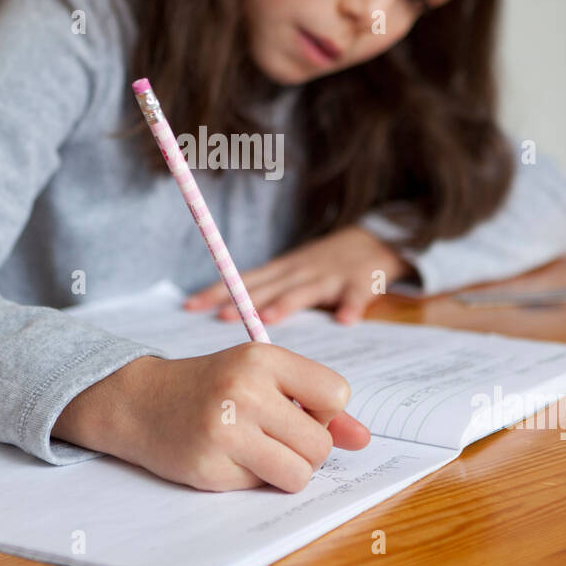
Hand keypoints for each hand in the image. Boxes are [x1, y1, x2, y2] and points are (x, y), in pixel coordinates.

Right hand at [57, 345, 370, 492]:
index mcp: (262, 357)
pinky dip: (253, 479)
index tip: (298, 408)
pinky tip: (228, 457)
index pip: (336, 394)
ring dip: (286, 469)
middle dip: (306, 447)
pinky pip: (262, 487)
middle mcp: (244, 390)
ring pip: (300, 473)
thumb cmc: (211, 386)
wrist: (140, 400)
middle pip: (321, 443)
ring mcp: (225, 431)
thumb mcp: (261, 377)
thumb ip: (315, 404)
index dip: (325, 410)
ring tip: (257, 449)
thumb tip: (363, 438)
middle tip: (274, 434)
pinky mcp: (210, 467)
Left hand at [183, 224, 413, 324]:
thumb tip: (228, 324)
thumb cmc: (325, 265)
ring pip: (306, 290)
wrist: (376, 241)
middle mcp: (300, 272)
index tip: (190, 306)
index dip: (216, 292)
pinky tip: (345, 320)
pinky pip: (357, 294)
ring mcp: (330, 276)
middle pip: (266, 287)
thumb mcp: (293, 274)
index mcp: (282, 272)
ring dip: (287, 303)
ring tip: (267, 318)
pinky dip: (352, 306)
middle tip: (219, 317)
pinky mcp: (361, 282)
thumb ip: (267, 295)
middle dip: (243, 301)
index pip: (243, 282)